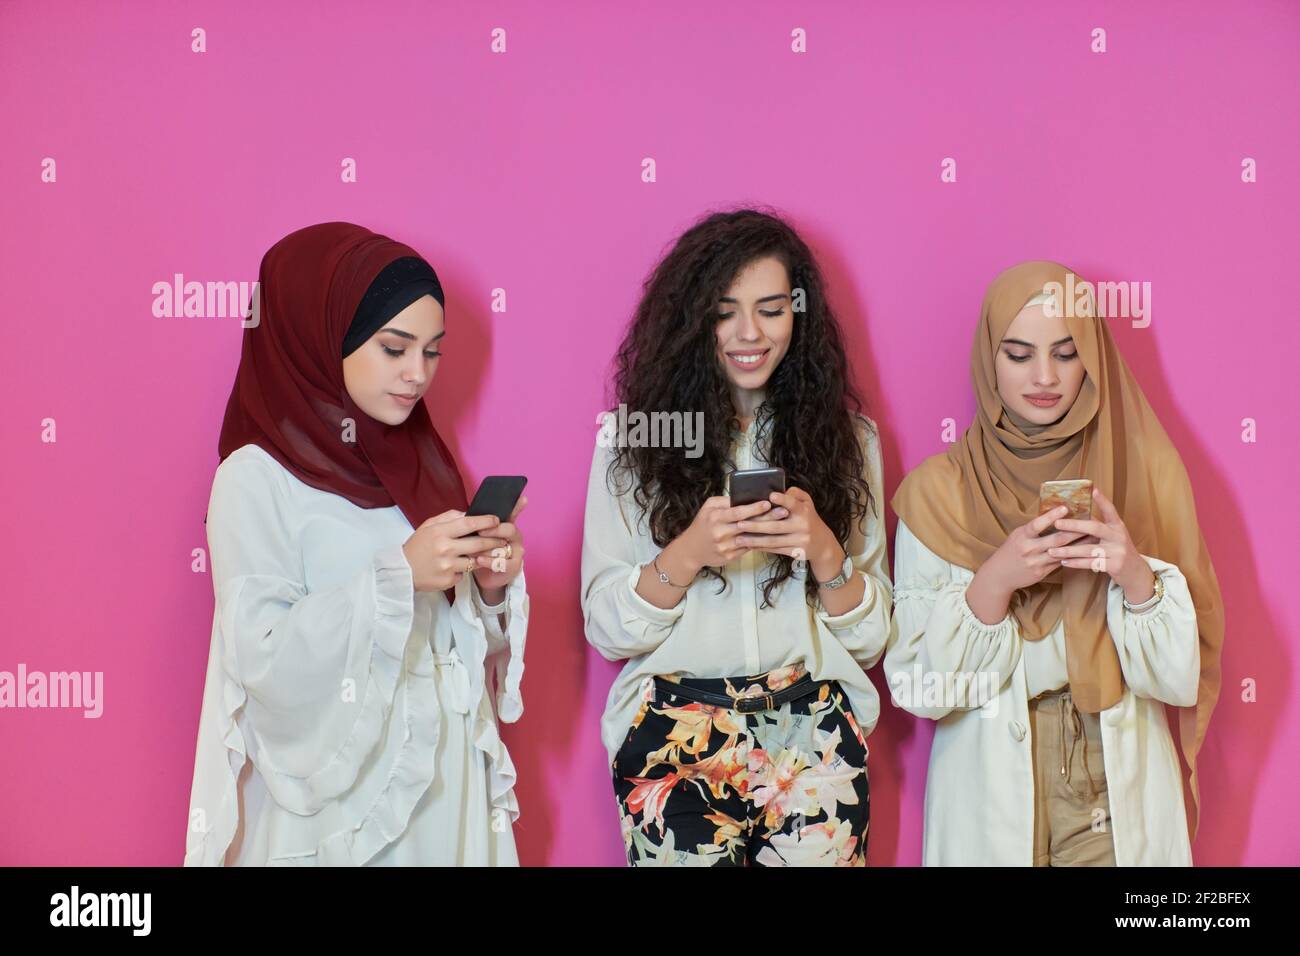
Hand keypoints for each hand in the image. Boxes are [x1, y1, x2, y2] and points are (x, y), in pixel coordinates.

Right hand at [402, 509, 508, 592]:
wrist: (402, 571)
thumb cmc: (417, 546)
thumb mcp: (428, 526)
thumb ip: (449, 517)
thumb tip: (468, 514)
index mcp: (440, 532)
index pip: (468, 524)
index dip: (485, 521)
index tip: (496, 520)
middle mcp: (445, 548)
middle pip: (478, 543)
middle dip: (494, 540)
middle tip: (502, 539)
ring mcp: (448, 566)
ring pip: (475, 560)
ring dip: (480, 557)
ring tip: (483, 553)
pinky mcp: (449, 580)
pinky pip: (465, 574)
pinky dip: (464, 570)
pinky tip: (457, 567)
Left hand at [471, 495, 526, 597]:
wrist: (485, 573)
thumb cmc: (481, 550)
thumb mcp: (477, 535)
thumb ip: (475, 524)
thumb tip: (465, 513)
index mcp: (507, 524)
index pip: (514, 512)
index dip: (518, 506)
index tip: (522, 499)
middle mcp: (515, 536)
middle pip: (510, 529)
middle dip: (495, 530)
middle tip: (480, 531)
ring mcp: (516, 551)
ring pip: (505, 547)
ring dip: (488, 549)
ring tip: (473, 550)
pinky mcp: (514, 565)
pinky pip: (503, 563)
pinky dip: (490, 561)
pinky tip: (479, 560)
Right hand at [671, 495, 784, 573]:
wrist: (691, 550)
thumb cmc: (702, 525)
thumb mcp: (707, 508)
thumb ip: (724, 501)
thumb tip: (743, 497)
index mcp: (715, 517)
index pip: (737, 511)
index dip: (753, 508)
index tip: (768, 502)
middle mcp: (720, 532)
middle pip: (747, 524)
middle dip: (767, 518)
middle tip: (783, 512)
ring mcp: (725, 546)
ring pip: (750, 537)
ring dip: (767, 531)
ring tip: (782, 525)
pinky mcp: (730, 556)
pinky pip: (748, 547)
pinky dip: (760, 542)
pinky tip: (772, 537)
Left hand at [733, 486, 841, 579]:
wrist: (822, 544)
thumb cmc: (809, 518)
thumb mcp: (807, 502)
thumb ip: (795, 494)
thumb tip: (780, 491)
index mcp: (804, 511)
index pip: (793, 504)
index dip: (783, 500)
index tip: (771, 496)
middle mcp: (802, 526)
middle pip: (776, 526)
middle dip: (756, 525)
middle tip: (739, 523)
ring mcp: (799, 540)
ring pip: (773, 541)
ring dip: (754, 540)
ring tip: (739, 538)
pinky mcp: (795, 552)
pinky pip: (775, 550)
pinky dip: (761, 548)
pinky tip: (749, 545)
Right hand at [966, 506, 1087, 622]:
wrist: (999, 575)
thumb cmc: (1010, 551)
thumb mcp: (1017, 536)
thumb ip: (1033, 529)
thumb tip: (1053, 516)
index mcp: (1021, 536)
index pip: (1037, 524)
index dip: (1052, 516)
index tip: (1065, 508)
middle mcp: (1028, 549)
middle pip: (1056, 539)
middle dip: (1075, 531)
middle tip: (1091, 521)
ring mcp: (1035, 562)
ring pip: (1062, 552)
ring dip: (1079, 544)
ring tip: (1093, 536)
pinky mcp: (1041, 572)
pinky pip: (1060, 563)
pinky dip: (1072, 556)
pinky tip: (1083, 551)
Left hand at [1047, 488, 1155, 602]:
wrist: (1135, 571)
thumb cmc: (1117, 550)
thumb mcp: (1113, 535)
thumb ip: (1098, 526)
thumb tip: (1074, 514)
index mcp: (1117, 526)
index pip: (1110, 510)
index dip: (1102, 500)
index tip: (1093, 489)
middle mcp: (1118, 536)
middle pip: (1095, 528)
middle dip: (1074, 525)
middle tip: (1057, 523)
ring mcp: (1118, 551)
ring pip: (1089, 549)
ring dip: (1068, 550)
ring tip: (1051, 550)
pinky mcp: (1114, 565)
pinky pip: (1091, 563)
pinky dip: (1076, 563)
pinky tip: (1063, 562)